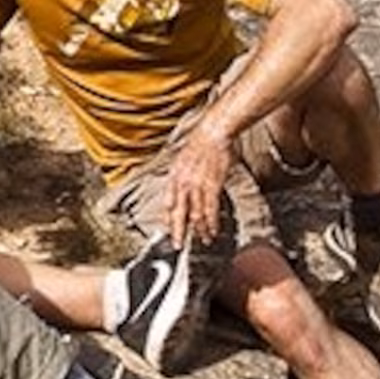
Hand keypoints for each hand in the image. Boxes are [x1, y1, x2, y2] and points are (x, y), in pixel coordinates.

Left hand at [162, 133, 230, 248]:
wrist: (213, 132)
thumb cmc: (200, 143)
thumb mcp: (182, 159)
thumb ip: (181, 175)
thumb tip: (183, 187)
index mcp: (174, 176)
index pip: (167, 203)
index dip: (167, 219)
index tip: (168, 231)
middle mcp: (182, 182)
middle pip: (178, 213)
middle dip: (178, 232)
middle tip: (178, 246)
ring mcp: (196, 184)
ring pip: (195, 214)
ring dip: (199, 230)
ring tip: (202, 240)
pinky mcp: (211, 185)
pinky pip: (210, 209)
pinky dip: (211, 222)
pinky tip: (212, 230)